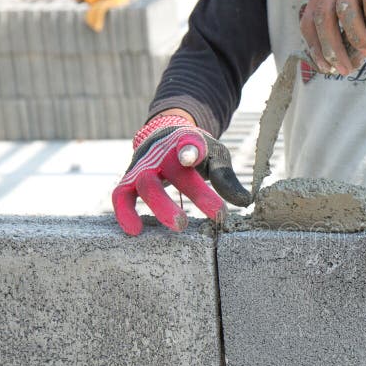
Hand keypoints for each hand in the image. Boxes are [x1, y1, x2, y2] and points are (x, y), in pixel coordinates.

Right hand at [112, 114, 250, 235]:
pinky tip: (135, 231)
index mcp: (188, 143)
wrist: (165, 135)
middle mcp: (163, 153)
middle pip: (170, 172)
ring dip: (160, 206)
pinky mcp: (130, 178)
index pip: (189, 143)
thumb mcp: (215, 156)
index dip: (189, 150)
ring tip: (178, 227)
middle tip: (191, 219)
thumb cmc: (196, 152)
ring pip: (145, 184)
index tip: (190, 157)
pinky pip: (121, 195)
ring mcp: (144, 166)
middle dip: (187, 193)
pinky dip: (125, 212)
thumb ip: (226, 177)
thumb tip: (244, 201)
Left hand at [300, 0, 365, 74]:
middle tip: (346, 68)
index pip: (310, 17)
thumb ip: (348, 33)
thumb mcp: (364, 17)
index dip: (316, 45)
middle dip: (333, 47)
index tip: (327, 68)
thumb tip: (338, 65)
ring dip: (356, 35)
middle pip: (323, 13)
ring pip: (344, 5)